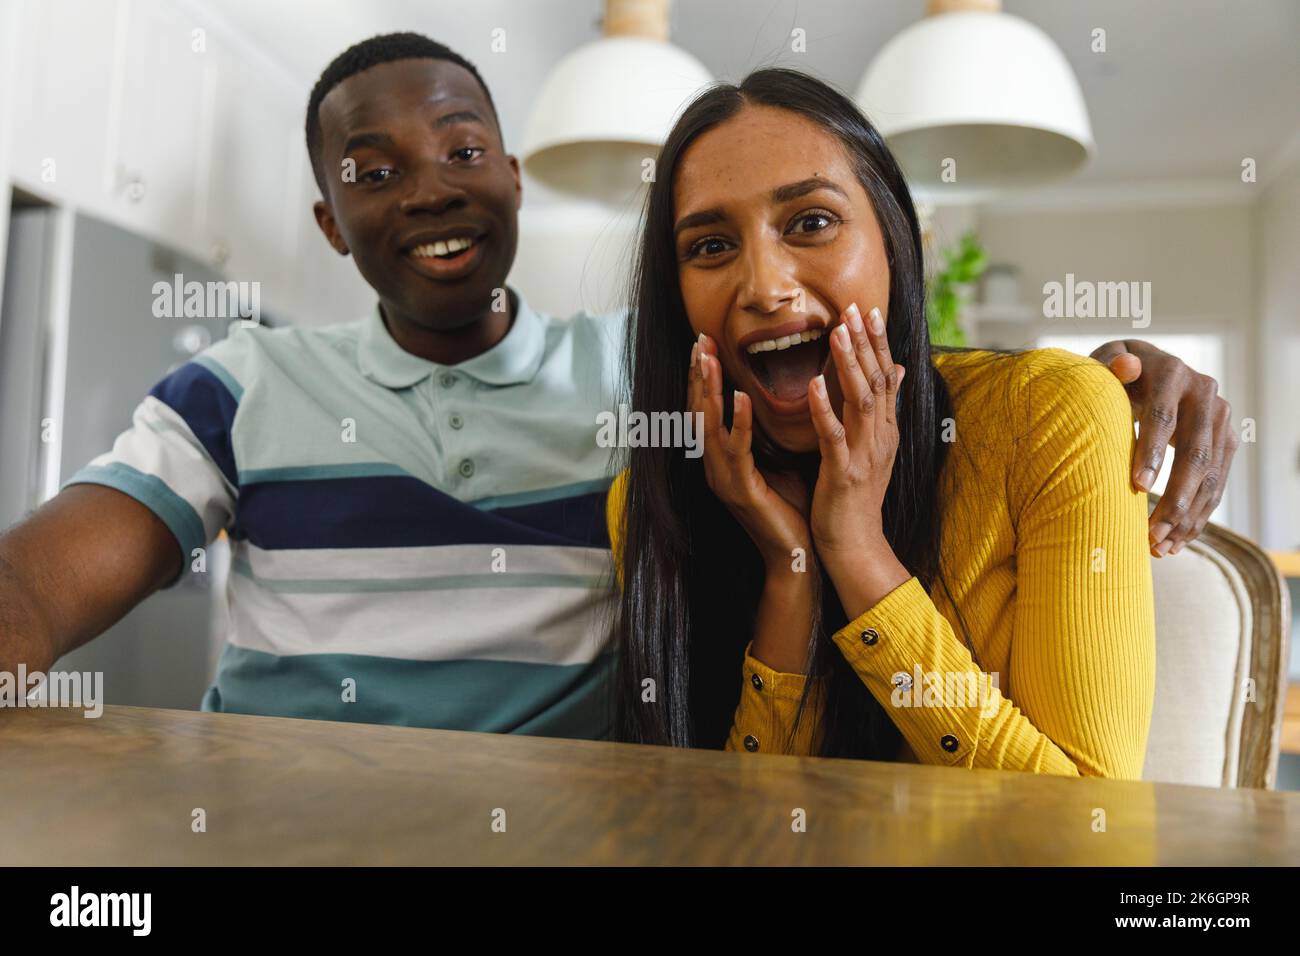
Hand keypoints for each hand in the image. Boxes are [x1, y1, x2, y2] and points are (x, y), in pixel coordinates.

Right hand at [689, 332, 812, 572]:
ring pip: (710, 428)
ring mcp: (725, 480)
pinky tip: (739, 398)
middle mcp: (716, 468)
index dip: (703, 378)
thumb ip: (771, 432)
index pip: (707, 411)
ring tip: (709, 358)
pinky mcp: (742, 491)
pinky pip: (737, 451)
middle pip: (699, 413)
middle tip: (699, 339)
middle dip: (699, 375)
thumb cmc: (792, 509)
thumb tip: (781, 397)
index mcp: (724, 461)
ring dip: (709, 390)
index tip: (705, 343)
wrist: (798, 555)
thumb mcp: (779, 461)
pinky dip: (737, 422)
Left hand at [806, 303, 910, 615]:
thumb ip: (882, 408)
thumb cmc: (857, 498)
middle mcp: (880, 437)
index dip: (877, 343)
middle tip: (857, 309)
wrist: (856, 545)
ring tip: (838, 334)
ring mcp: (864, 455)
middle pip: (878, 381)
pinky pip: (834, 437)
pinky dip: (825, 410)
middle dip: (867, 344)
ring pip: (861, 402)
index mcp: (885, 430)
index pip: (885, 377)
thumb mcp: (876, 448)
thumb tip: (898, 369)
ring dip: (849, 366)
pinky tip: (813, 386)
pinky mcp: (843, 473)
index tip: (867, 311)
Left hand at [1091, 339, 1237, 555]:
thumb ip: (1110, 365)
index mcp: (1172, 373)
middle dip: (1174, 498)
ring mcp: (1221, 419)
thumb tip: (1126, 367)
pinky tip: (1178, 541)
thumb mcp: (1106, 361)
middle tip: (1151, 534)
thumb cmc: (1115, 370)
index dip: (1152, 452)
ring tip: (1160, 547)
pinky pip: (1217, 484)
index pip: (1163, 417)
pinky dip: (1199, 515)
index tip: (1137, 487)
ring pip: (1211, 476)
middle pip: (1195, 454)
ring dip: (1188, 516)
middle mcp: (1205, 394)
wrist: (1150, 367)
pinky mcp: (1227, 441)